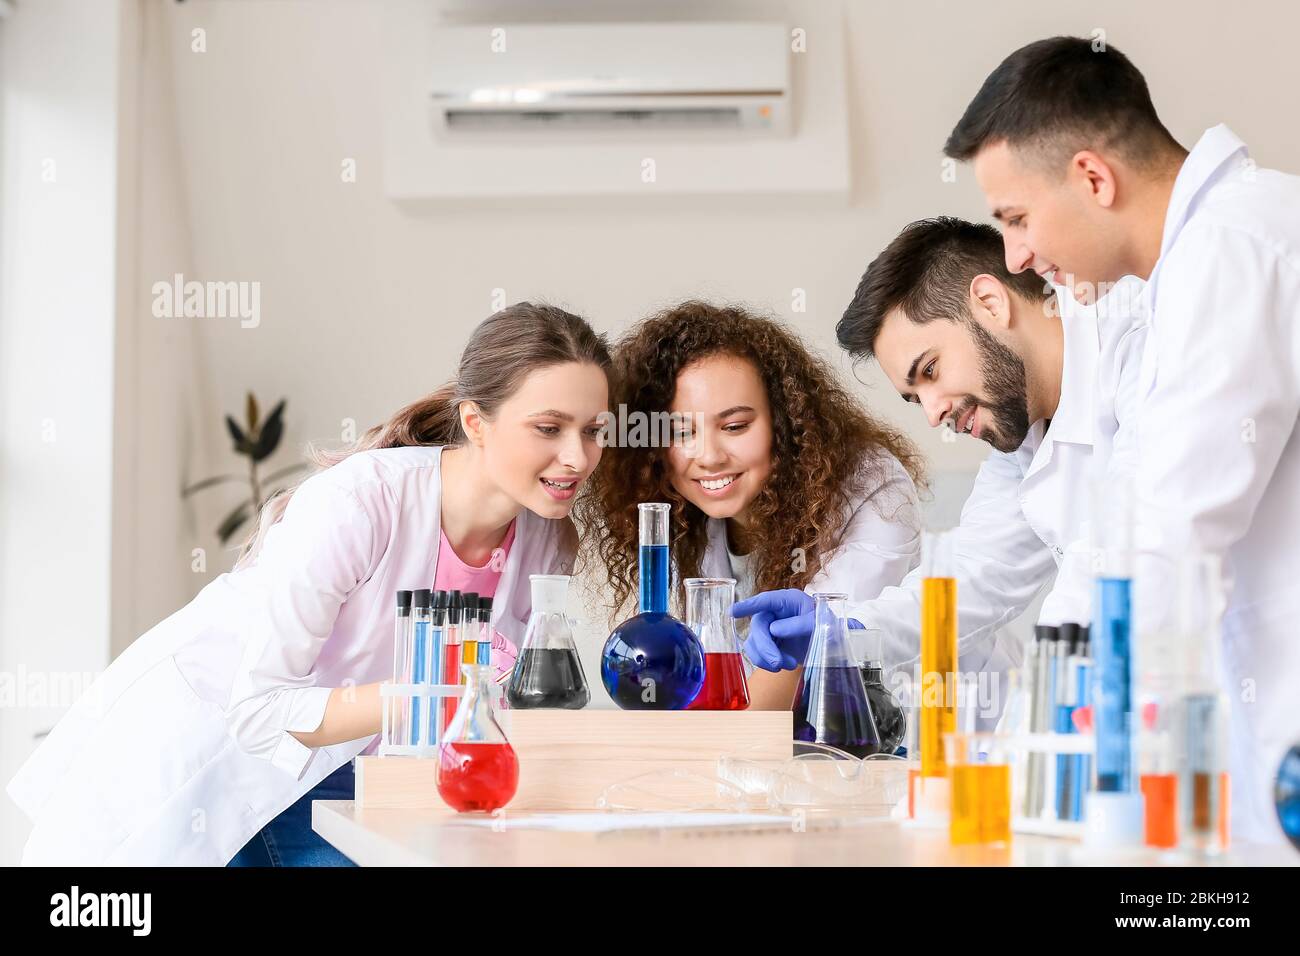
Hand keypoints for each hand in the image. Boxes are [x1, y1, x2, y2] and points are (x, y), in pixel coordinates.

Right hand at [732, 590, 867, 671]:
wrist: (830, 645)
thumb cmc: (827, 627)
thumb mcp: (819, 624)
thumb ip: (799, 624)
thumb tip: (775, 629)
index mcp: (788, 601)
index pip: (765, 600)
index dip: (748, 606)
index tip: (732, 612)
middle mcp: (775, 612)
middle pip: (757, 626)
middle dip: (765, 647)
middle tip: (777, 662)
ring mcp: (769, 628)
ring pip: (753, 643)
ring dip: (766, 658)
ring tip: (787, 665)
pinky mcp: (768, 644)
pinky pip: (756, 654)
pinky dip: (767, 663)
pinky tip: (784, 666)